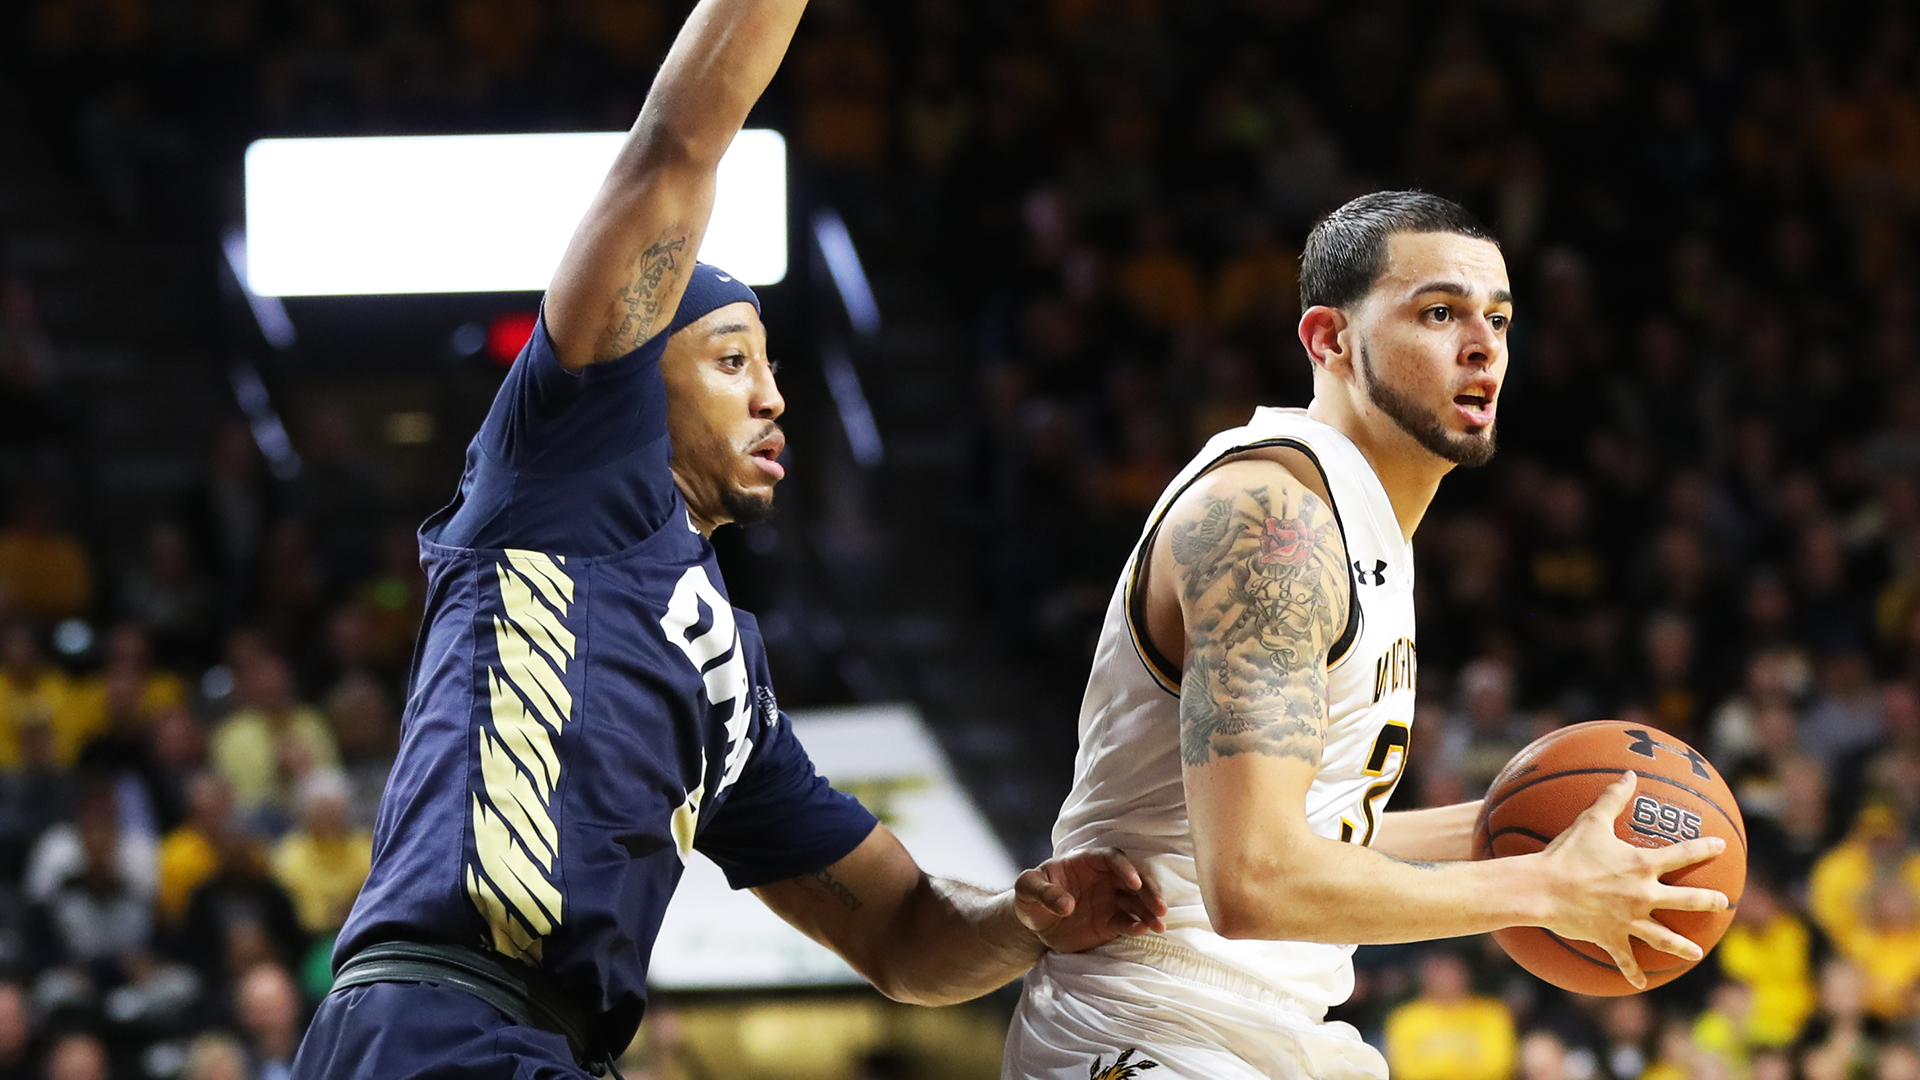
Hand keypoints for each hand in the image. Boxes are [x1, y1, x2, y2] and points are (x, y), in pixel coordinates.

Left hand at [1013, 848, 1167, 954]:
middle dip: (1148, 892)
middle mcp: (1103, 879)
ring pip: (1136, 902)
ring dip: (1149, 911)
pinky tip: (1145, 930)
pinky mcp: (1110, 923)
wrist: (1033, 922)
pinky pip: (1127, 922)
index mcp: (1086, 862)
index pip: (1111, 858)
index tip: (1134, 882)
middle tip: (1159, 907)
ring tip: (1159, 924)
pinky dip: (1137, 926)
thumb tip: (1066, 905)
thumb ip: (1043, 892)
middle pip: (1133, 880)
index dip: (1125, 868)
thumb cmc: (1030, 896)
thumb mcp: (1027, 888)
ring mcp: (1109, 901)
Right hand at [1538, 772, 1729, 988]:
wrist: (1543, 889)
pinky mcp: (1612, 938)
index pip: (1682, 854)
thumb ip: (1613, 797)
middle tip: (1723, 902)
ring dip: (1682, 946)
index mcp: (1642, 866)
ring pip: (1664, 937)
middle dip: (1707, 900)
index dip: (1705, 848)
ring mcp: (1629, 920)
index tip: (1721, 845)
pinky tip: (1641, 983)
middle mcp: (1643, 895)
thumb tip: (1629, 774)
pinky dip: (1633, 972)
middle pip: (1685, 899)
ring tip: (1696, 952)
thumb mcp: (1590, 821)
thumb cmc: (1566, 853)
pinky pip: (1625, 959)